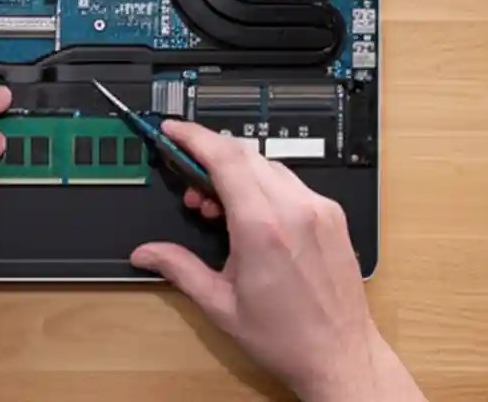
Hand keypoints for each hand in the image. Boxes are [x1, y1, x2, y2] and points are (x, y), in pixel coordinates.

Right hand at [131, 120, 424, 401]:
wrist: (341, 356)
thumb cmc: (287, 338)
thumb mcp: (220, 305)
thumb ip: (179, 268)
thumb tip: (146, 253)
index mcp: (264, 230)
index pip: (225, 159)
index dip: (194, 137)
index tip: (173, 131)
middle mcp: (296, 210)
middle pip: (245, 155)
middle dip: (209, 158)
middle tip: (188, 186)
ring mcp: (319, 210)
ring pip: (268, 166)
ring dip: (236, 172)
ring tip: (216, 208)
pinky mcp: (332, 216)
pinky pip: (290, 182)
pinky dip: (262, 185)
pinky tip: (248, 213)